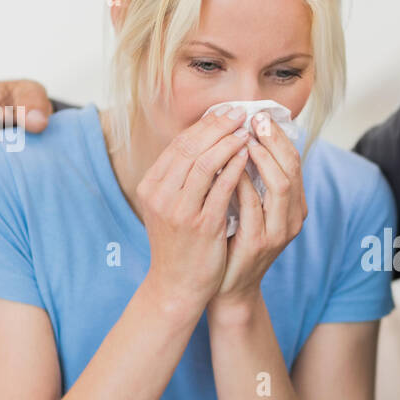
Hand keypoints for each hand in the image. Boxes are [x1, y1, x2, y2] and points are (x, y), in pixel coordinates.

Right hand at [136, 106, 252, 324]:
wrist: (176, 285)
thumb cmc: (179, 244)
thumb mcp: (168, 207)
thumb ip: (180, 179)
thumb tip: (204, 143)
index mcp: (151, 186)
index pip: (178, 145)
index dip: (203, 126)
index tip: (224, 113)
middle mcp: (160, 195)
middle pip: (190, 148)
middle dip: (217, 127)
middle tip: (239, 114)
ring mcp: (179, 210)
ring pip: (204, 163)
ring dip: (228, 142)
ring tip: (247, 130)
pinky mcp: (201, 225)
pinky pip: (221, 187)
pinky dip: (235, 167)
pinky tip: (249, 156)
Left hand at [207, 110, 307, 324]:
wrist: (226, 287)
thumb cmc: (233, 242)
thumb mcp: (249, 207)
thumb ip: (252, 179)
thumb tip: (242, 137)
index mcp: (294, 205)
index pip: (294, 160)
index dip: (278, 135)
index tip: (258, 114)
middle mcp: (293, 217)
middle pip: (293, 167)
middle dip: (273, 139)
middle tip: (252, 118)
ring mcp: (279, 232)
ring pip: (281, 184)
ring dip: (261, 157)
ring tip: (242, 137)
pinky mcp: (259, 243)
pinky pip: (253, 205)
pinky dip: (241, 182)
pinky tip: (226, 167)